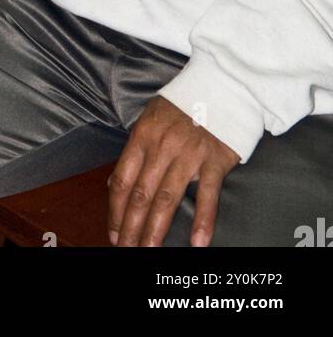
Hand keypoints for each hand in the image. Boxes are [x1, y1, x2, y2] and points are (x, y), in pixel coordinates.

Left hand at [107, 96, 240, 246]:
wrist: (222, 85)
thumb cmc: (183, 103)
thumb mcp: (151, 117)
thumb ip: (135, 150)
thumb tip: (114, 183)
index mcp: (143, 135)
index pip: (122, 179)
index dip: (116, 210)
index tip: (114, 232)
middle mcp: (162, 147)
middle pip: (141, 195)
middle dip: (131, 227)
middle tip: (126, 250)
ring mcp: (189, 155)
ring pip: (167, 199)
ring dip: (156, 229)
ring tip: (149, 251)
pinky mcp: (215, 160)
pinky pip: (207, 195)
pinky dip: (202, 220)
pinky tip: (197, 242)